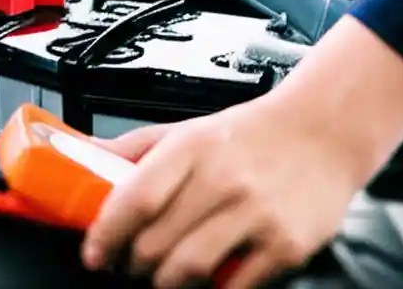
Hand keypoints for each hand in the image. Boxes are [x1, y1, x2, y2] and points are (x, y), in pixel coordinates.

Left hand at [81, 97, 360, 287]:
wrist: (323, 133)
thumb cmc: (248, 135)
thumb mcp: (186, 130)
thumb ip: (133, 149)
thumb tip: (79, 157)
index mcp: (192, 147)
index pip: (135, 198)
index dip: (106, 233)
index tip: (95, 252)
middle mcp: (223, 179)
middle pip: (156, 243)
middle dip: (132, 263)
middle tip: (129, 264)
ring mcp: (257, 215)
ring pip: (188, 270)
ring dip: (164, 282)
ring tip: (163, 275)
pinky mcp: (287, 245)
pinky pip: (235, 287)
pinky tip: (208, 279)